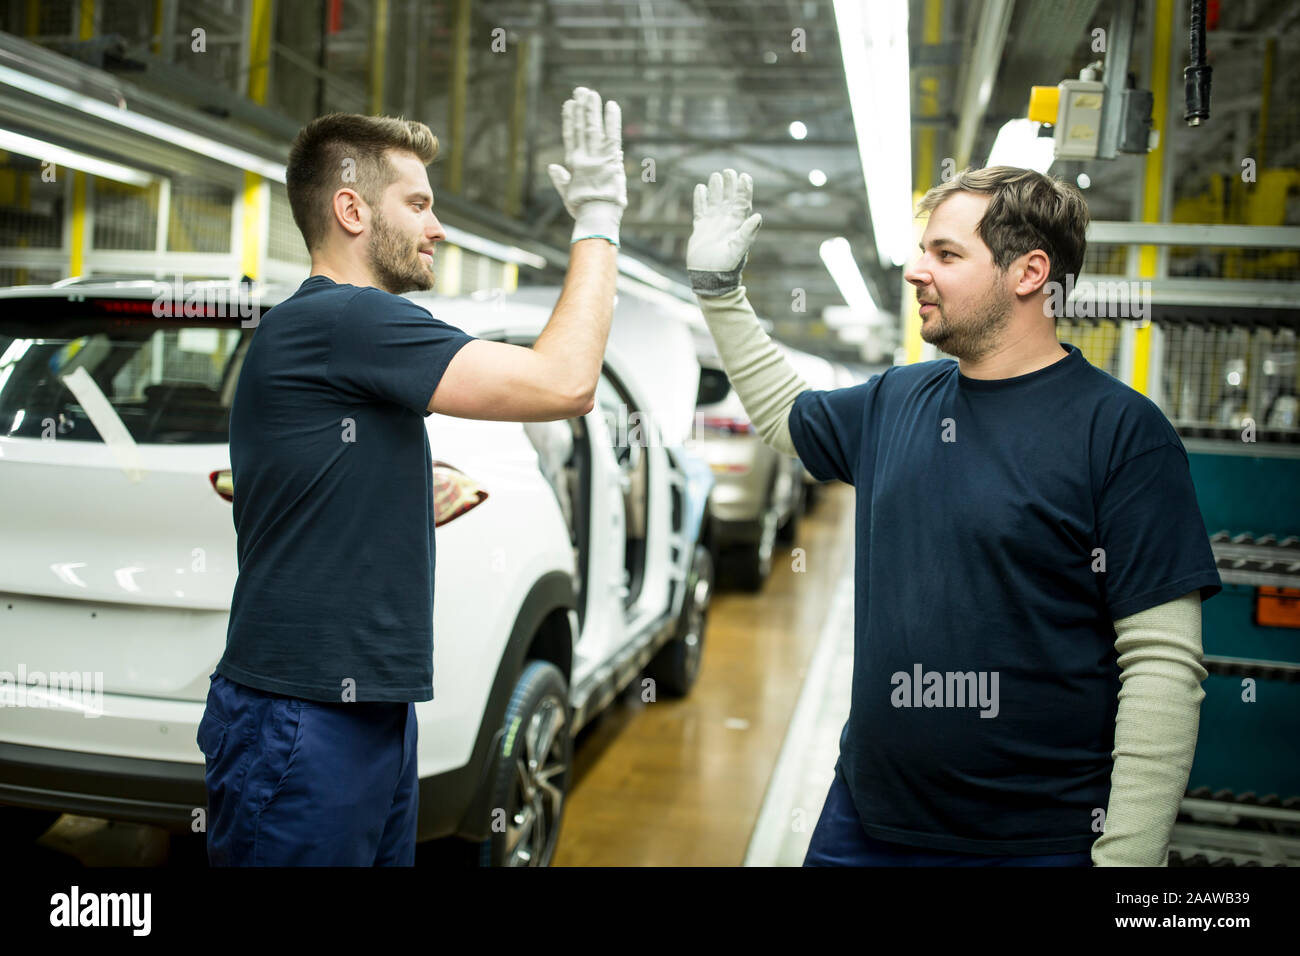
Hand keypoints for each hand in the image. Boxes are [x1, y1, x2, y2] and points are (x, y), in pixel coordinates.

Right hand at [546, 87, 626, 245]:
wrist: (596, 215)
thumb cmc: (583, 209)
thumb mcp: (568, 195)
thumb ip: (561, 179)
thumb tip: (552, 166)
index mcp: (573, 165)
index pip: (570, 136)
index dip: (569, 119)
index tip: (569, 104)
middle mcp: (583, 156)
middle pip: (581, 127)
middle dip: (581, 108)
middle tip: (581, 90)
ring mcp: (597, 156)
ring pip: (593, 127)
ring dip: (592, 109)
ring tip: (592, 92)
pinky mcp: (611, 158)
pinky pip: (612, 134)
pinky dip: (612, 119)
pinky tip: (611, 105)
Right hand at [687, 168, 761, 276]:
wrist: (709, 277)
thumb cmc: (726, 266)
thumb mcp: (738, 249)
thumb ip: (747, 233)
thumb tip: (759, 216)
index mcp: (737, 224)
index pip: (742, 202)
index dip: (743, 189)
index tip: (744, 176)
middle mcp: (726, 221)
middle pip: (729, 198)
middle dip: (729, 185)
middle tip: (729, 171)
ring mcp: (713, 224)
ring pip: (715, 202)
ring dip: (716, 189)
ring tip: (716, 176)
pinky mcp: (701, 228)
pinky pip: (701, 210)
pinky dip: (700, 199)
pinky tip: (700, 188)